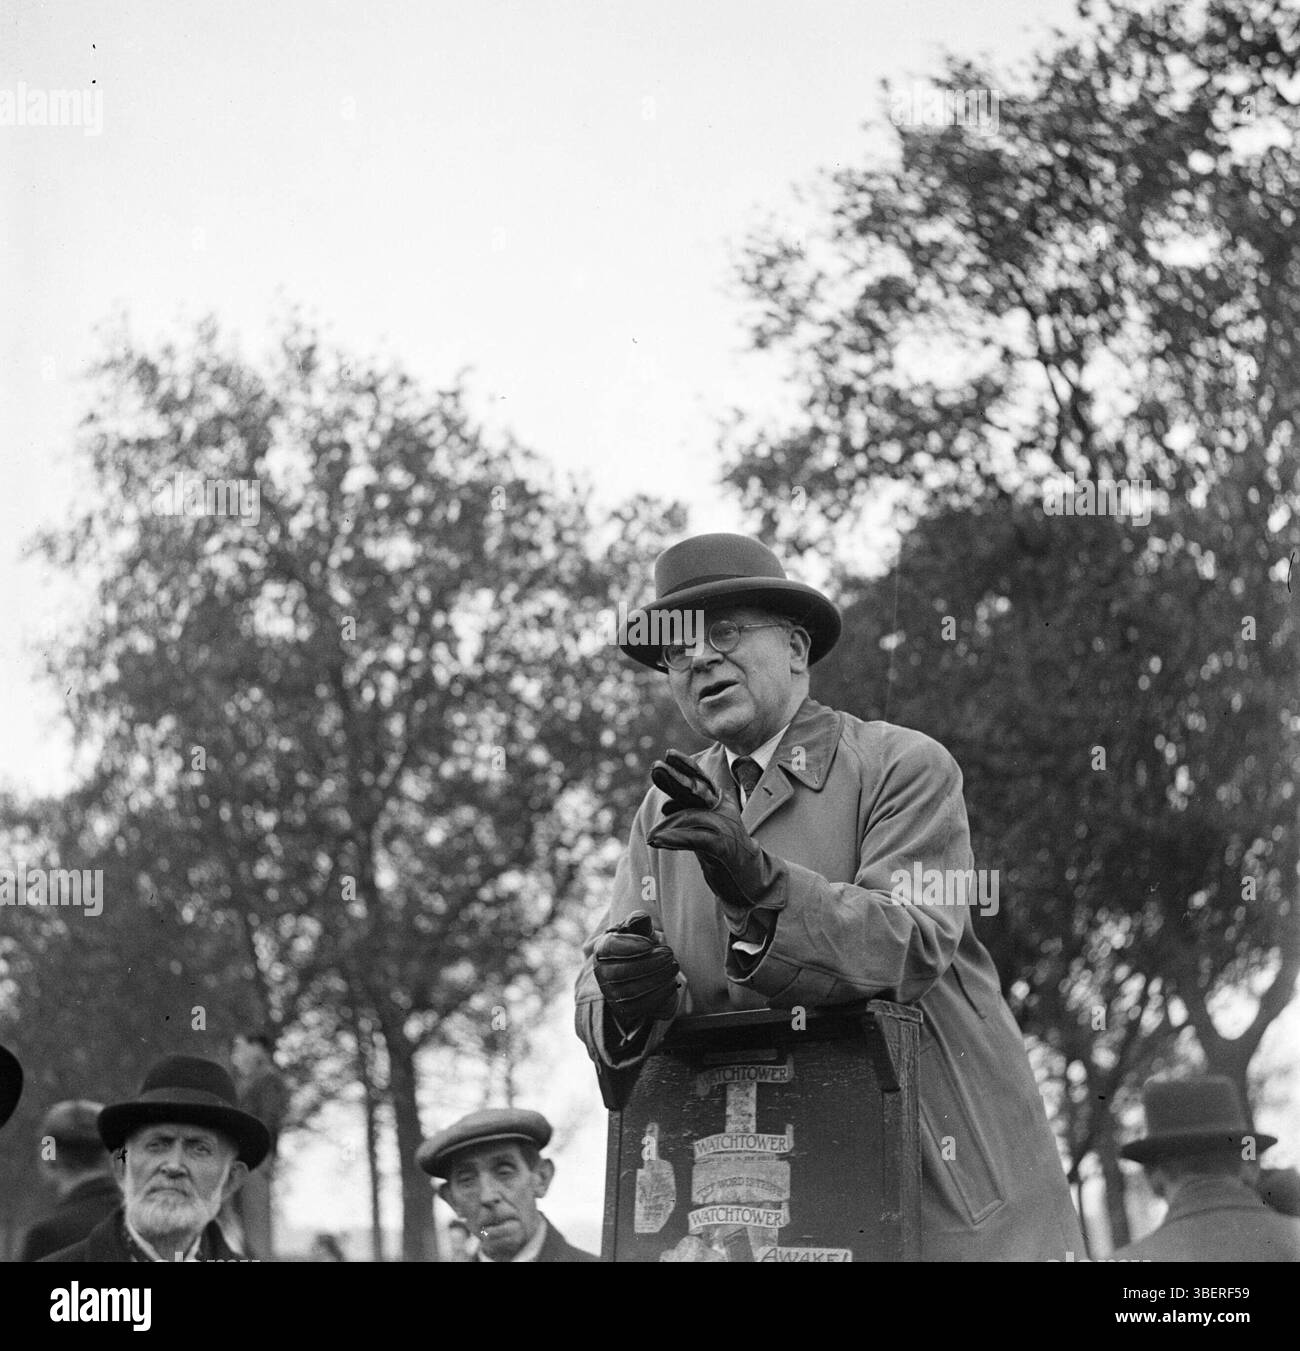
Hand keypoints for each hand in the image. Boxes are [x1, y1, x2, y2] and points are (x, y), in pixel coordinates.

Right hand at [593, 911, 679, 1025]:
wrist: (645, 970)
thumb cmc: (641, 945)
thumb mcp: (641, 930)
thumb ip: (640, 922)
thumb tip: (641, 918)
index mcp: (602, 949)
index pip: (608, 947)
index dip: (629, 946)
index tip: (650, 944)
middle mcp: (603, 973)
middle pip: (620, 973)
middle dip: (649, 964)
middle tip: (670, 954)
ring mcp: (612, 994)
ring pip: (631, 992)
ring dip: (656, 978)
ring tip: (673, 966)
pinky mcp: (626, 1009)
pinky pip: (641, 1007)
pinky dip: (658, 995)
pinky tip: (671, 983)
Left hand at [646, 753, 780, 921]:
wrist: (752, 879)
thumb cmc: (724, 853)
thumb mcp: (704, 830)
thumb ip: (687, 815)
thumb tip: (666, 806)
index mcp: (718, 803)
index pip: (700, 780)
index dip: (685, 766)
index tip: (668, 754)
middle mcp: (722, 810)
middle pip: (696, 790)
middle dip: (675, 779)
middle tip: (656, 768)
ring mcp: (724, 827)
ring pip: (691, 816)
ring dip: (668, 826)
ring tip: (651, 837)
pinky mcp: (723, 846)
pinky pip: (695, 839)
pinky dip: (675, 839)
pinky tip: (657, 840)